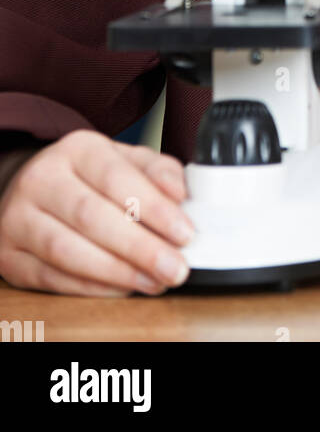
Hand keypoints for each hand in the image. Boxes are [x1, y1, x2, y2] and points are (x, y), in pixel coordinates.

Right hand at [0, 130, 193, 295]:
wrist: (27, 186)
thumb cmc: (85, 176)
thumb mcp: (123, 159)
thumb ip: (157, 171)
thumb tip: (181, 194)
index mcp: (76, 149)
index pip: (117, 178)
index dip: (154, 208)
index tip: (185, 232)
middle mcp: (42, 180)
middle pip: (92, 217)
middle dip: (140, 248)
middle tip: (175, 267)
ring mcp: (18, 219)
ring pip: (69, 252)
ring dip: (118, 272)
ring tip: (154, 281)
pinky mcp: (9, 256)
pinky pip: (52, 278)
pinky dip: (92, 288)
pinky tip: (122, 287)